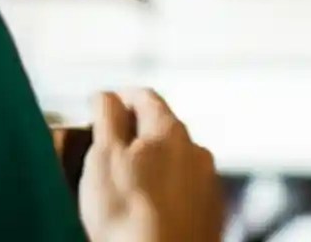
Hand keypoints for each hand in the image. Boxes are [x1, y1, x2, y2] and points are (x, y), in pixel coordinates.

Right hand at [79, 89, 223, 241]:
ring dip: (151, 167)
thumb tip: (106, 94)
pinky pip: (184, 193)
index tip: (99, 108)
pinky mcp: (212, 217)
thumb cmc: (127, 216)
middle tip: (104, 153)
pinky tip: (147, 213)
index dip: (118, 99)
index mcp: (171, 130)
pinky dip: (165, 194)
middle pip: (160, 130)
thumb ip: (106, 116)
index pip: (144, 96)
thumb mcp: (104, 156)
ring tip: (125, 189)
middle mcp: (198, 152)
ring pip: (174, 163)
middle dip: (133, 135)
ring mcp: (208, 186)